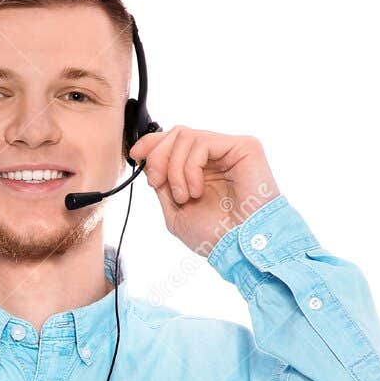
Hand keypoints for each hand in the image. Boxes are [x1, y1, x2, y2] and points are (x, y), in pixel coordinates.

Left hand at [128, 126, 279, 255]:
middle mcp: (215, 156)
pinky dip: (190, 167)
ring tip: (185, 196)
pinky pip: (202, 142)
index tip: (135, 157)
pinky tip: (197, 190)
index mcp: (200, 169)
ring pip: (185, 135)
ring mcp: (229, 150)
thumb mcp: (175, 210)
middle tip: (157, 183)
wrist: (239, 247)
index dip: (150, 144)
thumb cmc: (214, 235)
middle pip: (175, 134)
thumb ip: (162, 183)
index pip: (172, 141)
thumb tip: (149, 159)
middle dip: (158, 157)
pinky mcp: (244, 146)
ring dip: (175, 169)